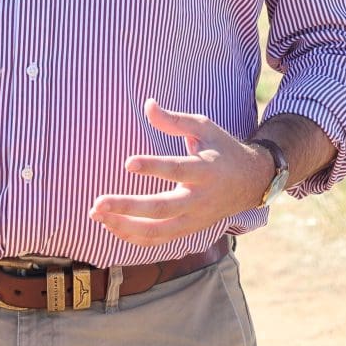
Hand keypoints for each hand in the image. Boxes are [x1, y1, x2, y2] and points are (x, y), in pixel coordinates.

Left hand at [88, 98, 274, 246]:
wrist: (250, 183)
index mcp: (205, 170)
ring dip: (123, 226)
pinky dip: (132, 236)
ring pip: (156, 231)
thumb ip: (174, 120)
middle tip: (98, 202)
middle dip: (127, 207)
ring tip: (95, 213)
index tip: (128, 162)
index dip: (153, 167)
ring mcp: (194, 219)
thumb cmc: (221, 149)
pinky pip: (158, 240)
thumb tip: (147, 104)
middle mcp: (199, 199)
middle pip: (161, 209)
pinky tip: (111, 225)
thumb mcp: (204, 127)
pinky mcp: (188, 231)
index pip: (177, 170)